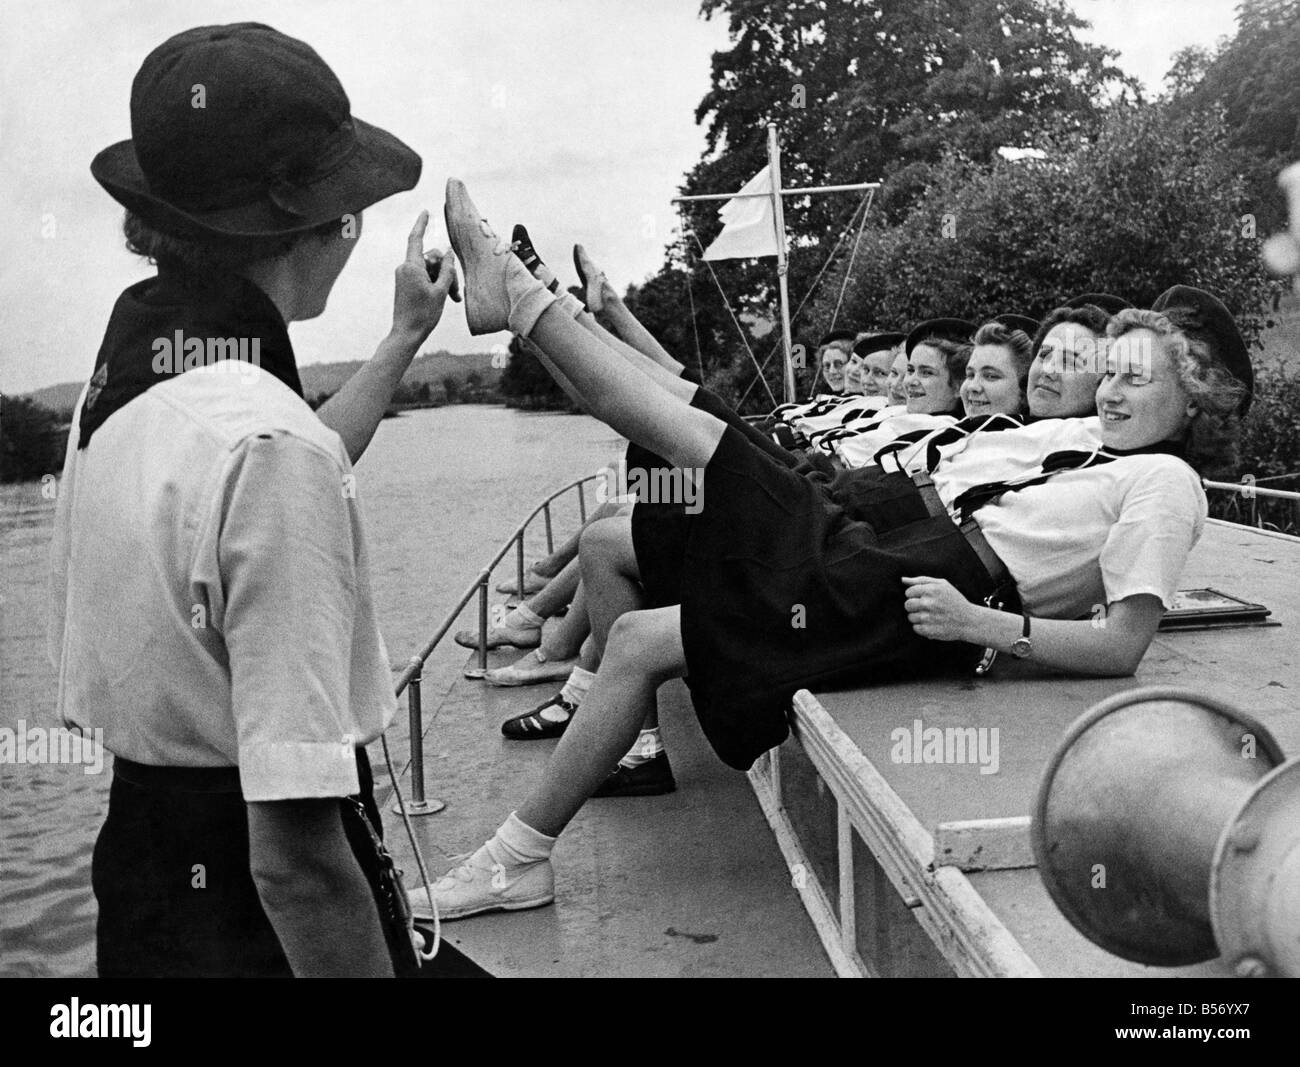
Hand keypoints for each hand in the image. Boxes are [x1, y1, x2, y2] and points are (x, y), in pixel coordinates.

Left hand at [391, 210, 456, 344]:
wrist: (406, 333)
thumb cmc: (423, 314)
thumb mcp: (441, 291)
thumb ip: (446, 270)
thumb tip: (448, 253)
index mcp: (412, 267)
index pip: (416, 238)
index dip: (422, 224)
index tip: (426, 212)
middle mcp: (405, 268)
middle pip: (431, 258)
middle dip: (446, 270)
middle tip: (456, 291)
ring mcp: (405, 276)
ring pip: (430, 270)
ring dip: (444, 280)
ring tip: (453, 298)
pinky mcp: (406, 285)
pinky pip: (424, 277)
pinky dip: (436, 284)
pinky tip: (446, 297)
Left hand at [902, 575, 975, 642]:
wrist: (969, 620)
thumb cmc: (954, 600)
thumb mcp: (942, 585)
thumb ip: (921, 580)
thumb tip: (902, 580)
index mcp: (931, 590)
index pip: (908, 592)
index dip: (915, 595)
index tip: (924, 598)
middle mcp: (928, 603)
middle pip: (907, 605)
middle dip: (915, 606)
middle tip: (927, 608)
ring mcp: (928, 618)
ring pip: (910, 617)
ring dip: (918, 617)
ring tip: (931, 616)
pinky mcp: (929, 631)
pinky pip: (915, 628)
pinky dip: (922, 627)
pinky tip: (932, 624)